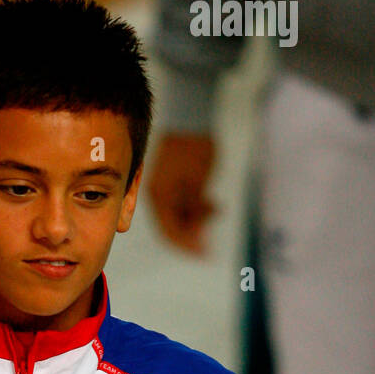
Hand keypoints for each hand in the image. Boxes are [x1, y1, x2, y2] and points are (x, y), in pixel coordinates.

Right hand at [146, 133, 217, 253]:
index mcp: (161, 198)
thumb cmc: (194, 149)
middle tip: (212, 234)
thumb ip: (194, 211)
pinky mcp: (172, 181)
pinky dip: (196, 207)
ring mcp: (164, 189)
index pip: (171, 232)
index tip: (205, 255)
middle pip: (174, 226)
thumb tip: (194, 236)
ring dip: (197, 218)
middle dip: (194, 233)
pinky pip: (182, 202)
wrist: (190, 118)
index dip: (187, 246)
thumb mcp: (197, 184)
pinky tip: (211, 203)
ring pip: (179, 214)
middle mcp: (159, 196)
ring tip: (215, 210)